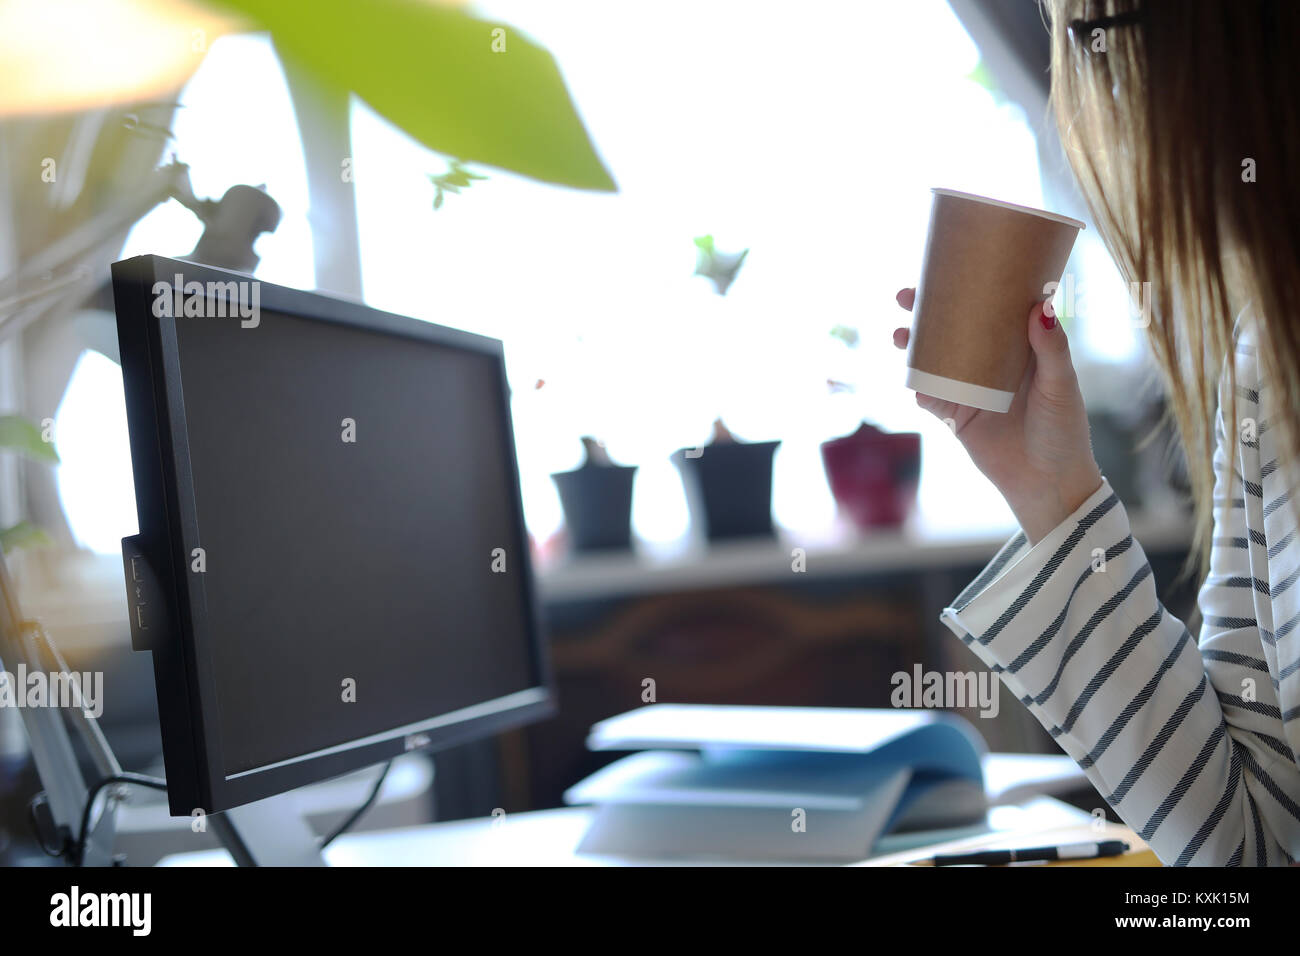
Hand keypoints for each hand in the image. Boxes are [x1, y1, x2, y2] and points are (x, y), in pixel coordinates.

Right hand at [894, 287, 1102, 543]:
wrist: (1048, 484)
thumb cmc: (1063, 431)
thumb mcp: (1062, 385)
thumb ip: (1052, 348)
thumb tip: (1039, 306)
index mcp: (1019, 348)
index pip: (988, 309)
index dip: (965, 288)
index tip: (945, 269)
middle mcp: (990, 364)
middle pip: (951, 329)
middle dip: (926, 312)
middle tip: (906, 297)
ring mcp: (970, 389)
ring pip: (934, 359)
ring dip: (913, 346)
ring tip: (899, 335)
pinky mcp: (956, 417)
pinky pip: (929, 397)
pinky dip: (917, 386)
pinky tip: (910, 378)